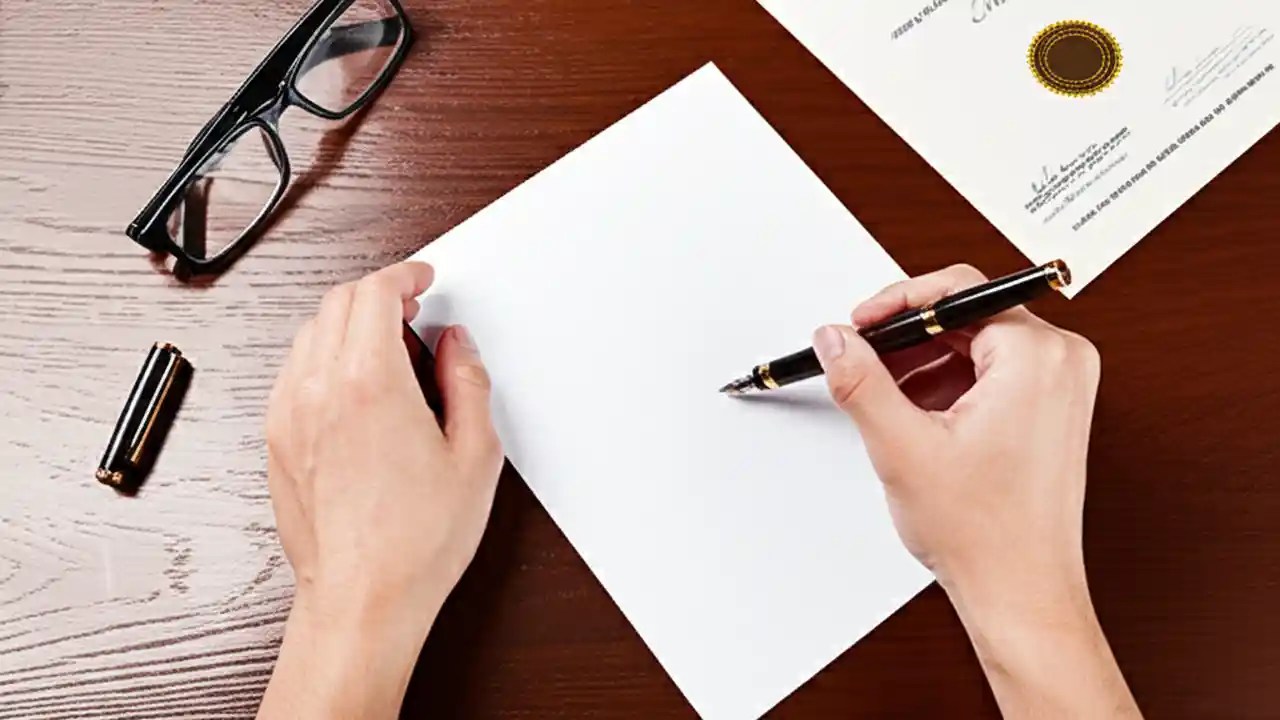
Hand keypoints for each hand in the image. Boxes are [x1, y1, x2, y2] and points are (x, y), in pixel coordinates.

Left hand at [258, 261, 502, 718]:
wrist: (363, 599)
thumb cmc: (415, 542)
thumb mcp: (474, 455)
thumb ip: (468, 382)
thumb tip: (456, 344)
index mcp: (370, 384)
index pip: (373, 292)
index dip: (403, 274)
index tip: (421, 278)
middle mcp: (319, 391)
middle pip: (336, 303)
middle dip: (376, 293)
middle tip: (411, 308)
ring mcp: (290, 415)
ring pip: (309, 334)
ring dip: (346, 323)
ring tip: (386, 347)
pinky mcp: (277, 440)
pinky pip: (293, 372)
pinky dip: (322, 357)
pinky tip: (354, 385)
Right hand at [813, 264, 1139, 717]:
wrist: (1020, 590)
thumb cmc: (986, 533)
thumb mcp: (902, 446)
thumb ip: (861, 381)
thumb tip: (837, 339)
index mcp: (1038, 357)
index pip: (958, 290)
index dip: (897, 302)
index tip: (862, 323)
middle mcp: (1061, 362)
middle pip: (967, 314)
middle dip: (908, 337)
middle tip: (864, 360)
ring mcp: (1062, 386)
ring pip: (975, 343)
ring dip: (925, 363)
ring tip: (887, 399)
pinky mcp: (1053, 408)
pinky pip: (992, 371)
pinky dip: (949, 384)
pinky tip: (917, 416)